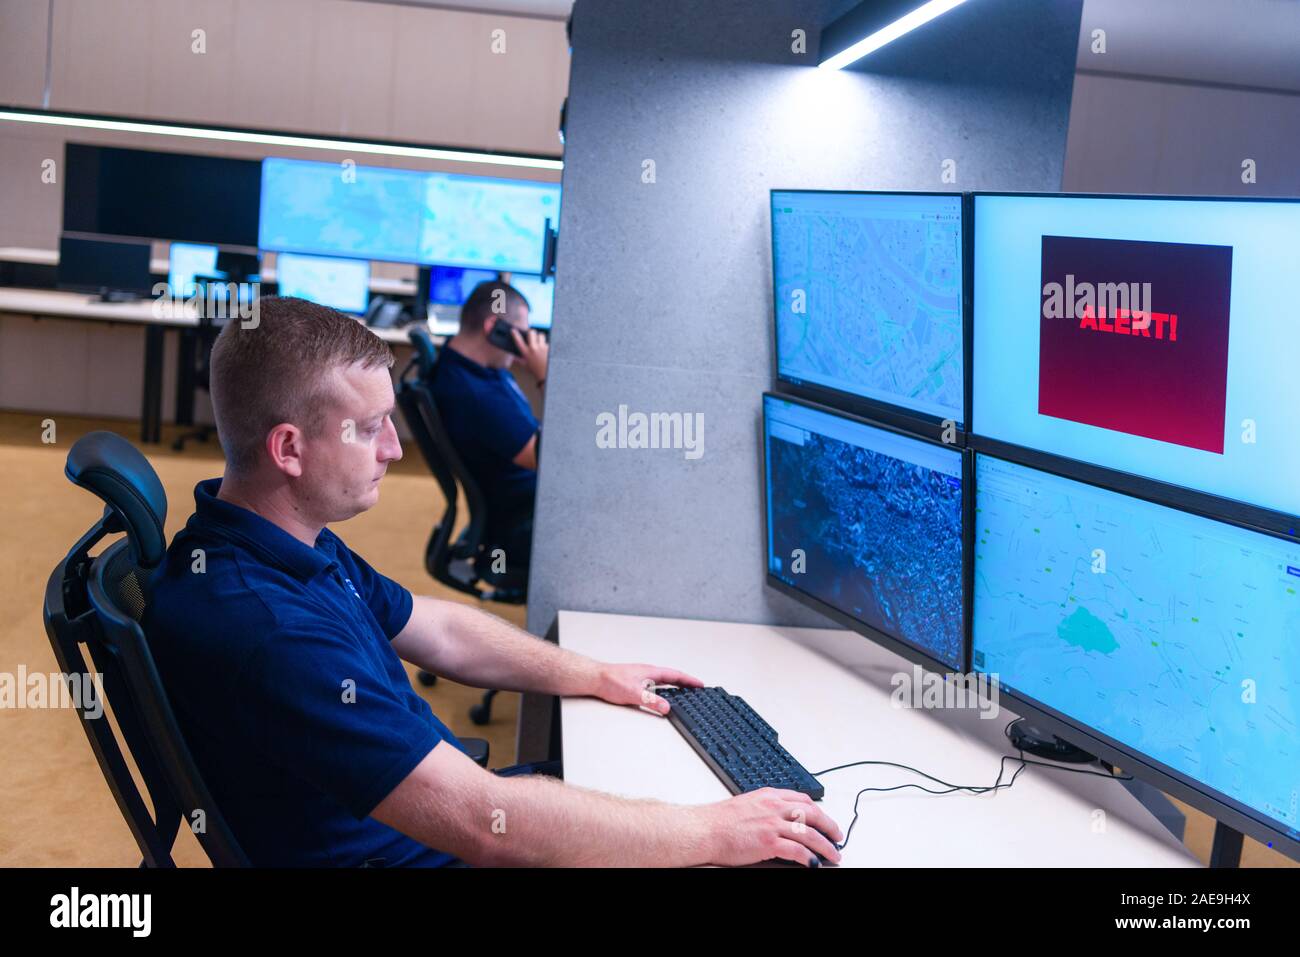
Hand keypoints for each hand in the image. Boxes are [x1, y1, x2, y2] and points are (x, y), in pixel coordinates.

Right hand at [510, 326, 548, 381]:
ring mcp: (542, 347)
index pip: (518, 341)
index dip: (515, 334)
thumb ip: (519, 360)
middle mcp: (534, 349)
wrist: (546, 374)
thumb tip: (513, 357)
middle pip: (532, 332)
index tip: (513, 330)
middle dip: (531, 332)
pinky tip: (545, 349)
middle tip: (531, 335)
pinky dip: (545, 344)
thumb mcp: (525, 366)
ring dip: (539, 337)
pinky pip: (547, 341)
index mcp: (526, 353)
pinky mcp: (549, 348)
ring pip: (541, 335)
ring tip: (539, 342)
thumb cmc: (535, 370)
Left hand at [594, 663, 703, 714]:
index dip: (689, 680)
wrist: (594, 678)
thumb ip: (651, 701)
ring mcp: (642, 676)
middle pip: (672, 677)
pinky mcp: (635, 682)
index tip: (700, 684)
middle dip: (685, 683)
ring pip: (663, 681)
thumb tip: (667, 708)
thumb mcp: (634, 693)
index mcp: (651, 672)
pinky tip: (661, 696)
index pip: (676, 675)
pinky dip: (663, 690)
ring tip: (683, 692)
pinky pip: (655, 685)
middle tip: (696, 689)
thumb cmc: (610, 681)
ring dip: (674, 686)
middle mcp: (648, 672)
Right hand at [695, 788, 843, 866]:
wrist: (705, 829)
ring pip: (810, 833)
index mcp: (769, 795)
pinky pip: (797, 851)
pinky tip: (814, 863)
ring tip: (834, 854)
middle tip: (838, 837)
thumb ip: (766, 808)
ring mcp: (772, 824)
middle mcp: (774, 806)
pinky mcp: (769, 842)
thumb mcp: (748, 805)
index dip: (819, 811)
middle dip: (829, 826)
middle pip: (813, 814)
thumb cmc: (720, 820)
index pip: (803, 799)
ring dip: (826, 845)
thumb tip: (780, 819)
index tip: (825, 820)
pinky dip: (809, 858)